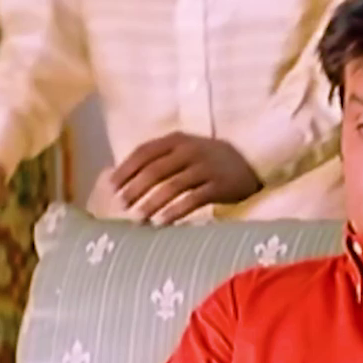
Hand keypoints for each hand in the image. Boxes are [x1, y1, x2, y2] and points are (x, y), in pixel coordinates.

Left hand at [110, 132, 260, 224]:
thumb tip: (121, 177)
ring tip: (138, 218)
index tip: (111, 186)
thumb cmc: (208, 159)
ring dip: (152, 203)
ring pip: (172, 186)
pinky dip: (175, 212)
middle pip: (155, 170)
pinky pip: (192, 199)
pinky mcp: (218, 185)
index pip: (144, 152)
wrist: (252, 160)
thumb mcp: (184, 151)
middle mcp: (189, 151)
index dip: (126, 169)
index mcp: (177, 140)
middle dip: (135, 189)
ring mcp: (205, 167)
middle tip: (121, 205)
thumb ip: (158, 160)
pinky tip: (162, 223)